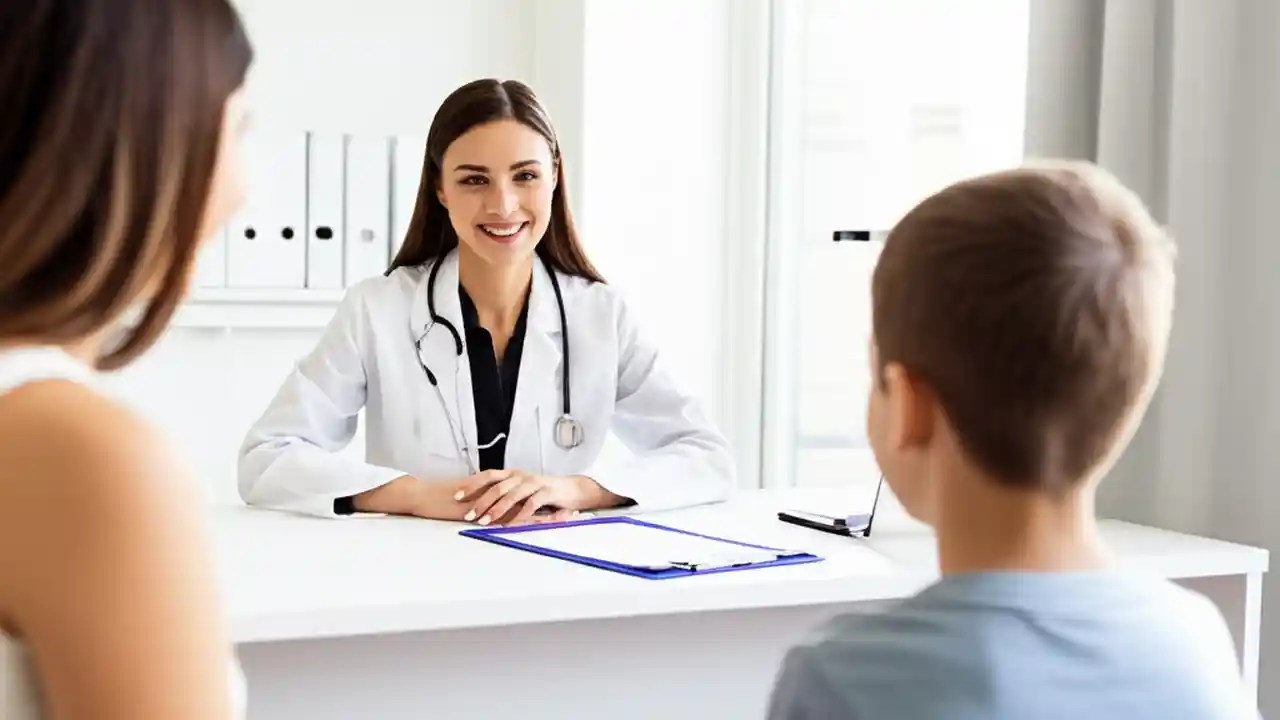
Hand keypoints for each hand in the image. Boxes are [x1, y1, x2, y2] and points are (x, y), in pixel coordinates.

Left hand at [454, 472, 603, 526]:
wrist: (570, 489)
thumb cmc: (541, 491)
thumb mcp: (519, 490)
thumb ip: (503, 494)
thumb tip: (478, 504)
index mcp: (512, 474)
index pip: (487, 476)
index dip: (471, 484)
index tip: (457, 496)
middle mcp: (521, 476)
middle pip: (497, 487)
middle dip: (480, 501)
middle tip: (468, 515)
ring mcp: (534, 483)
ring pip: (511, 495)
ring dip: (497, 509)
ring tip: (485, 521)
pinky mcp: (547, 492)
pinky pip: (531, 504)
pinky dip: (520, 515)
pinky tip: (511, 524)